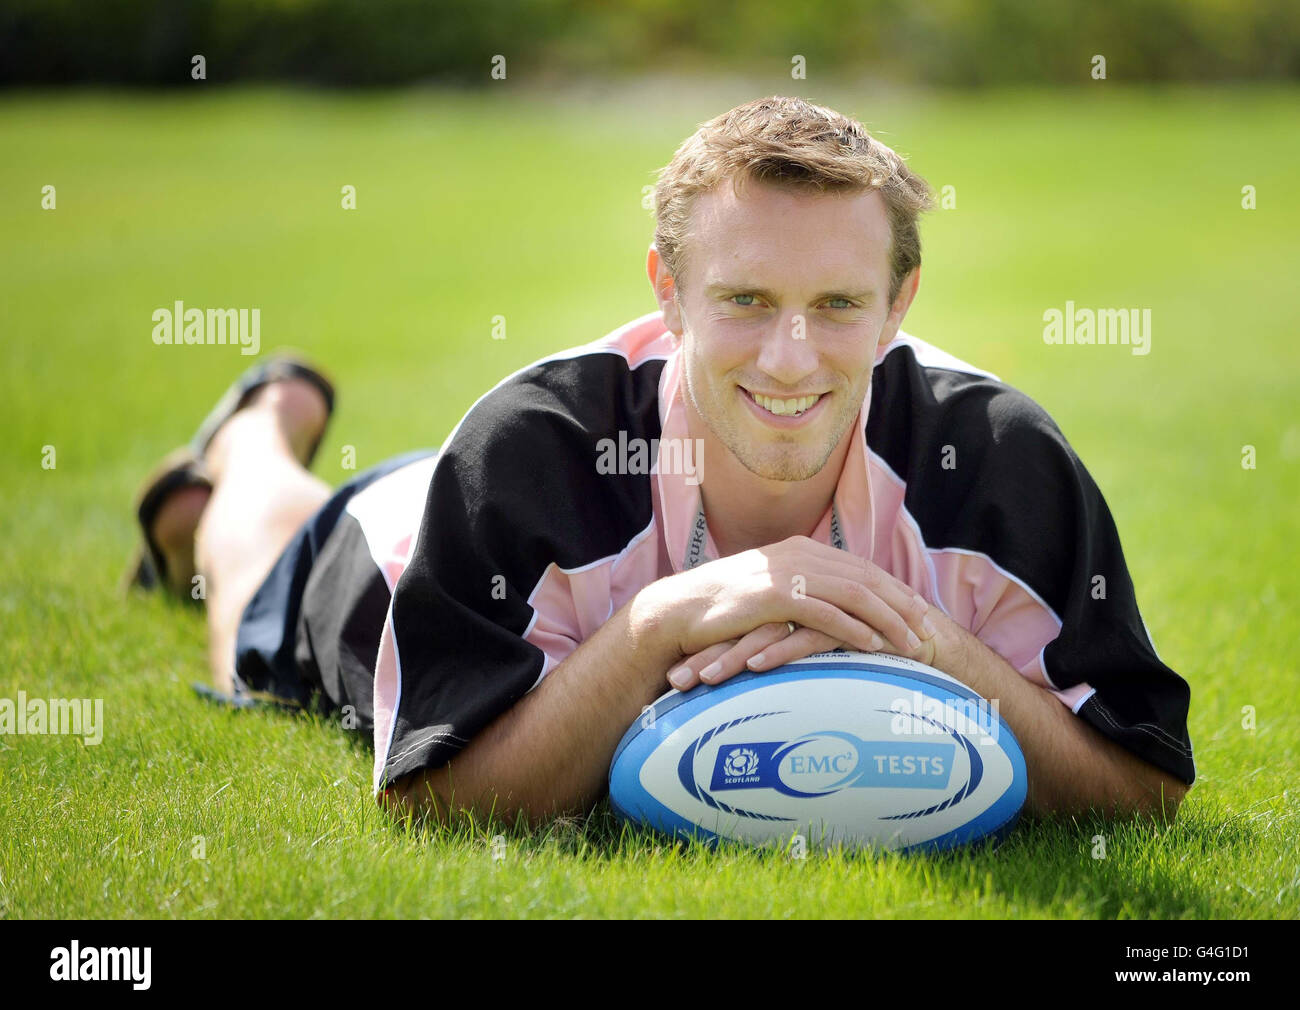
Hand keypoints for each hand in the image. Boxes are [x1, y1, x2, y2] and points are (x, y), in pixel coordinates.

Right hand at [646, 535, 937, 689]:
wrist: (679, 609)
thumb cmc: (719, 608)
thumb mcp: (764, 592)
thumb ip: (796, 593)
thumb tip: (822, 609)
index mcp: (799, 551)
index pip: (859, 567)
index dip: (893, 588)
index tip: (918, 610)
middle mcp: (799, 555)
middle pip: (866, 578)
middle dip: (902, 603)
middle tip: (929, 628)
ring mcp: (788, 573)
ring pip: (854, 594)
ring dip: (888, 620)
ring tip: (912, 643)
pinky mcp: (776, 596)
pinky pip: (827, 613)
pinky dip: (855, 630)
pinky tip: (874, 646)